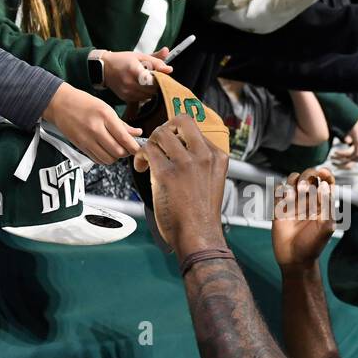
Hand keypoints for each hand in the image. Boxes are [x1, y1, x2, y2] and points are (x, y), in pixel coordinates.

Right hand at [42, 84, 141, 163]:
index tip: (137, 148)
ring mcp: (87, 139)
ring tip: (115, 149)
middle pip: (117, 152)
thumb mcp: (106, 108)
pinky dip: (104, 158)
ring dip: (115, 157)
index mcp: (105, 116)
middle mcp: (96, 129)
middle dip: (126, 152)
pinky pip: (97, 160)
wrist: (59, 103)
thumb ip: (122, 124)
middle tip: (126, 147)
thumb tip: (137, 133)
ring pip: (108, 159)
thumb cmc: (83, 103)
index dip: (134, 147)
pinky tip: (105, 150)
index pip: (124, 139)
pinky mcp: (80, 147)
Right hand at [98, 48, 172, 104]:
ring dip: (151, 90)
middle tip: (154, 78)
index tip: (160, 75)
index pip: (154, 81)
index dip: (160, 79)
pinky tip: (140, 86)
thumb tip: (170, 69)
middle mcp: (130, 83)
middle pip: (153, 90)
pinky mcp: (126, 98)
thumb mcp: (140, 56)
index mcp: (134, 71)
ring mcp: (127, 92)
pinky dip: (144, 94)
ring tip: (146, 81)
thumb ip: (157, 61)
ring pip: (149, 96)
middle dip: (157, 84)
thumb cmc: (122, 60)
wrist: (103, 69)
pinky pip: (141, 99)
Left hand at [142, 113, 228, 253]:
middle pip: (181, 121)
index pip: (195, 130)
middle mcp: (204, 155)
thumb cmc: (201, 216)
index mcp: (217, 157)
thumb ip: (201, 164)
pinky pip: (148, 150)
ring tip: (147, 159)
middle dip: (165, 129)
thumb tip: (180, 151)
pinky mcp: (167, 173)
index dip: (178, 135)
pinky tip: (141, 168)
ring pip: (161, 133)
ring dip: (150, 144)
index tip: (170, 146)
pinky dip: (140, 156)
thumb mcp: (211, 182)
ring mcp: (186, 163)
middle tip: (157, 144)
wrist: (198, 236)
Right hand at [272, 167, 336, 270]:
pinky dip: (280, 190)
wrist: (294, 260)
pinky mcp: (280, 208)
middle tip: (304, 189)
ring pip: (293, 179)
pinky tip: (284, 201)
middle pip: (309, 176)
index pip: (326, 182)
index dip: (325, 174)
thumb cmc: (312, 247)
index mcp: (323, 204)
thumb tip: (325, 187)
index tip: (322, 173)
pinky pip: (278, 190)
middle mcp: (309, 201)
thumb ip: (327, 208)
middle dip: (307, 176)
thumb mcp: (325, 228)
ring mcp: (294, 203)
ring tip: (294, 195)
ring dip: (294, 181)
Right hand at [330, 116, 357, 164]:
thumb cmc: (349, 119)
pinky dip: (344, 155)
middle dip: (353, 161)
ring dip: (347, 159)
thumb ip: (353, 137)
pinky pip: (353, 154)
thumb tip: (347, 141)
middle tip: (342, 161)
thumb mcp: (353, 130)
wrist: (349, 113)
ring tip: (336, 157)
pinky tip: (336, 152)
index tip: (349, 160)